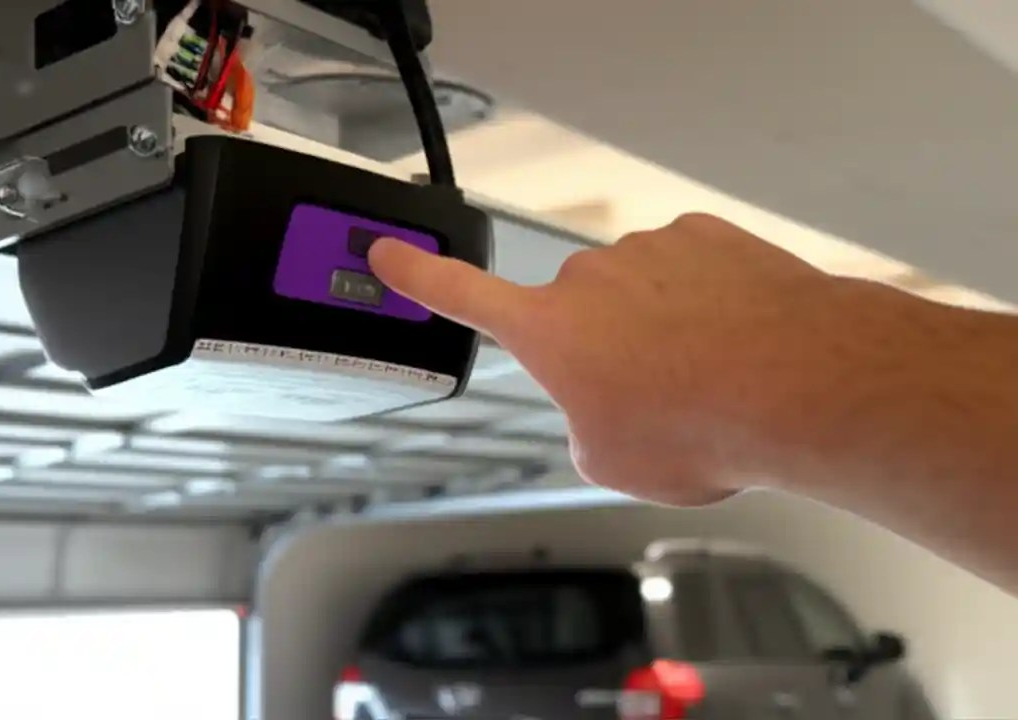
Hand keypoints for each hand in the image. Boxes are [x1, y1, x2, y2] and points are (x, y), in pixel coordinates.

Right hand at [370, 213, 861, 505]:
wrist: (799, 385)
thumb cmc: (702, 427)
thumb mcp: (612, 463)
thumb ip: (584, 428)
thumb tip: (603, 403)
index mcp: (548, 331)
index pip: (459, 296)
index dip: (416, 276)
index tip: (385, 249)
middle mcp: (587, 279)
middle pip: (577, 314)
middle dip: (606, 348)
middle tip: (656, 395)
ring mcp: (648, 250)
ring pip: (638, 292)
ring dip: (661, 326)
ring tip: (709, 375)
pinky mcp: (704, 236)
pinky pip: (688, 269)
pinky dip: (704, 302)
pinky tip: (735, 339)